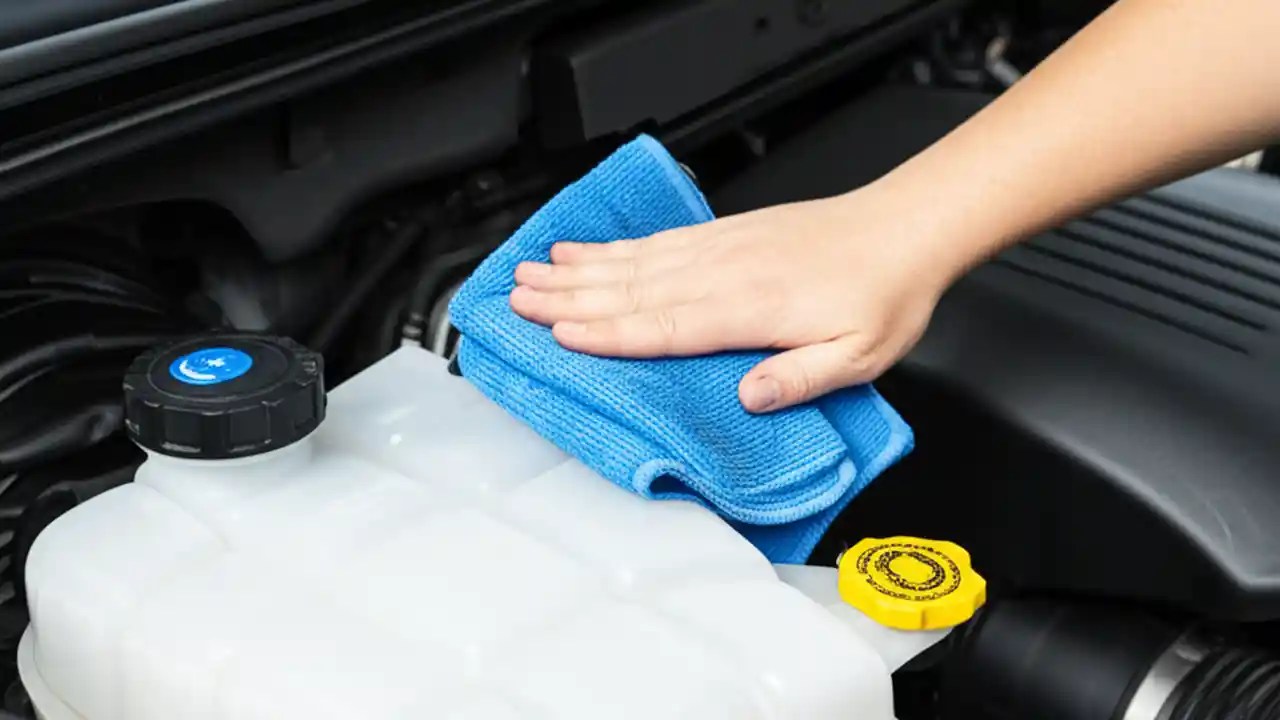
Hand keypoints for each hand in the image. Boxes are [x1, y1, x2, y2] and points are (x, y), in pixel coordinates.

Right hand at [508, 184, 960, 412]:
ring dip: (578, 270)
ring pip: (634, 261)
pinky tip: (586, 251)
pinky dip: (614, 247)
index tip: (559, 334)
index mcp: (750, 307)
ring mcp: (720, 247)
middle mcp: (725, 271)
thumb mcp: (858, 355)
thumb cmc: (884, 295)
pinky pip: (656, 241)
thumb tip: (746, 399)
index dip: (608, 332)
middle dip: (569, 297)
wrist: (904, 229)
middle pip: (631, 288)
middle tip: (517, 301)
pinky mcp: (724, 233)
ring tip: (532, 273)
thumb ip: (799, 377)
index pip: (664, 325)